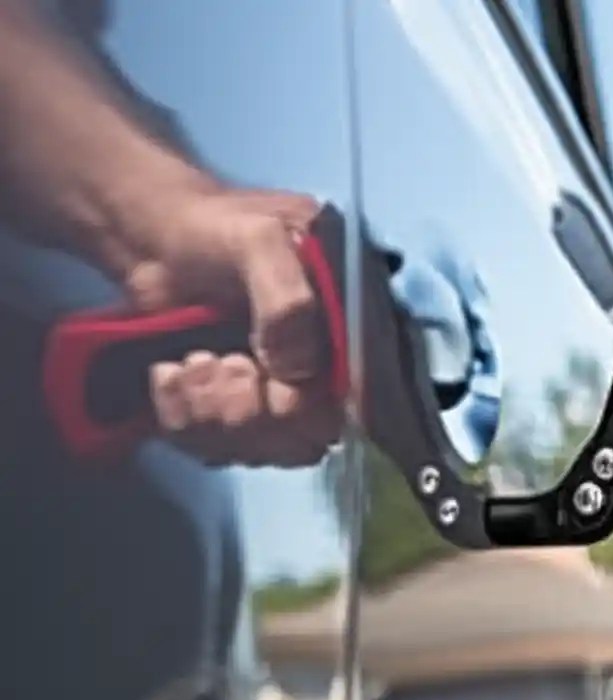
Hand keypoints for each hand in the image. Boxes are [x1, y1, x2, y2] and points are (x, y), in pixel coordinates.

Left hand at [119, 185, 342, 466]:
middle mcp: (318, 371)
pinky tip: (169, 375)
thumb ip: (286, 298)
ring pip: (257, 450)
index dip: (311, 408)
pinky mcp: (226, 411)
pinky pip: (213, 450)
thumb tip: (295, 371)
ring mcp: (271, 395)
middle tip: (215, 361)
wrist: (149, 235)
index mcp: (345, 329)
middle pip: (305, 440)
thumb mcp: (259, 240)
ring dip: (211, 414)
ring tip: (189, 362)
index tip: (267, 378)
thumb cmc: (214, 228)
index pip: (354, 400)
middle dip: (250, 413)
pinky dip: (182, 419)